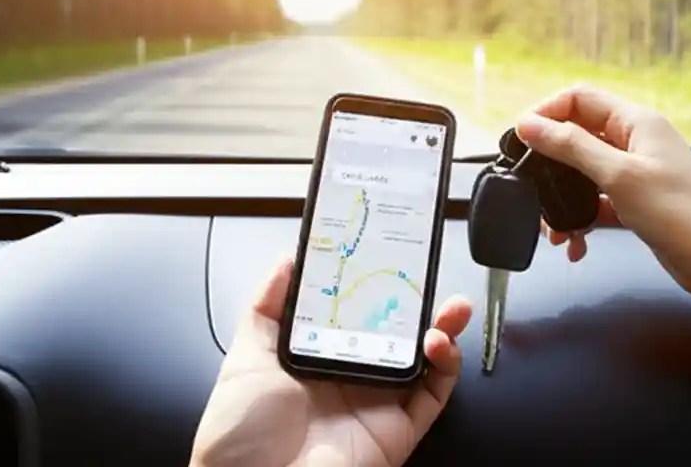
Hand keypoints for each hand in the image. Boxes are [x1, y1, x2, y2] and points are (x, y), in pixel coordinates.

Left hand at [191, 256, 471, 466]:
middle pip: (399, 333)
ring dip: (444, 328)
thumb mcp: (246, 358)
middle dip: (421, 303)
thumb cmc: (240, 434)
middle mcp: (353, 378)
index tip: (388, 256)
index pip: (358, 314)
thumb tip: (286, 261)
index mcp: (319, 359)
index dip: (378, 286)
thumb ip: (266, 307)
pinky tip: (438, 343)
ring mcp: (378, 403)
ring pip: (426, 360)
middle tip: (431, 276)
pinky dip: (447, 367)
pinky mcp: (398, 429)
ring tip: (450, 307)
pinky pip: (434, 395)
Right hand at [516, 84, 690, 298]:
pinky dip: (581, 219)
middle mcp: (636, 142)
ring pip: (583, 174)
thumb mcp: (618, 175)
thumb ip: (572, 147)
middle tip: (531, 188)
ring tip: (554, 230)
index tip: (521, 139)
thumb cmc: (681, 214)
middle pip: (578, 137)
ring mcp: (637, 173)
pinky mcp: (636, 202)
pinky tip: (575, 242)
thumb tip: (530, 124)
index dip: (546, 113)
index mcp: (637, 122)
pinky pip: (596, 202)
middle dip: (550, 164)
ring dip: (564, 199)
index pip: (580, 99)